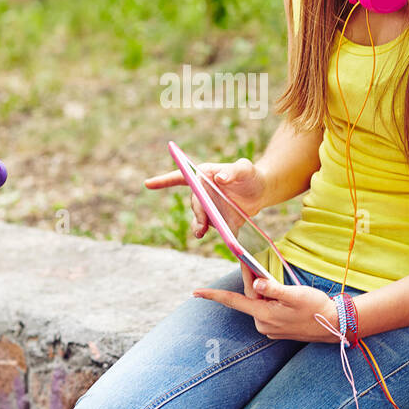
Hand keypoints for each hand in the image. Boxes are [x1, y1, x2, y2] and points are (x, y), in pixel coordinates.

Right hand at [144, 157, 266, 239]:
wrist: (261, 192)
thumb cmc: (251, 175)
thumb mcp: (245, 168)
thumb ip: (233, 171)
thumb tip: (219, 178)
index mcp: (204, 175)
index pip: (180, 177)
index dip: (163, 181)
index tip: (147, 184)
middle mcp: (203, 191)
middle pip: (194, 202)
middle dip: (197, 213)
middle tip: (202, 224)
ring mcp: (209, 206)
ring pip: (200, 218)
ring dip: (199, 225)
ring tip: (201, 232)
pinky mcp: (217, 219)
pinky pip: (212, 228)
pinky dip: (215, 234)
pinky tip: (225, 239)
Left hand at [194, 275, 338, 342]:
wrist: (335, 326)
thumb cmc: (316, 308)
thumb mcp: (296, 295)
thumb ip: (274, 289)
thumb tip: (256, 283)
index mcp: (264, 315)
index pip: (234, 302)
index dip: (214, 296)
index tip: (195, 292)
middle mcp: (264, 324)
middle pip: (250, 297)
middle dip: (250, 280)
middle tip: (249, 260)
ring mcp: (271, 329)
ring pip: (260, 303)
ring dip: (263, 290)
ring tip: (270, 277)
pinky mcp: (278, 329)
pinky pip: (268, 311)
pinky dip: (270, 300)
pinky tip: (282, 295)